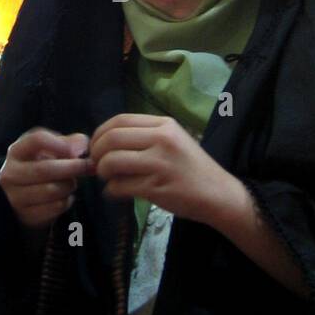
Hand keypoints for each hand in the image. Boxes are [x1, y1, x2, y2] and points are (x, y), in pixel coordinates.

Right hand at [0, 127, 92, 229]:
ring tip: (71, 182)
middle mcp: (10, 173)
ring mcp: (15, 196)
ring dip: (69, 185)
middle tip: (88, 166)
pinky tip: (65, 196)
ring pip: (52, 190)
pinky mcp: (26, 214)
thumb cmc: (43, 164)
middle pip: (45, 169)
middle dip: (72, 167)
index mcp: (16, 151)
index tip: (76, 150)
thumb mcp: (52, 149)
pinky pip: (56, 207)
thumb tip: (81, 147)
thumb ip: (70, 142)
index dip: (60, 144)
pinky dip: (67, 201)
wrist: (25, 195)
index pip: (37, 140)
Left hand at [88, 114, 230, 223]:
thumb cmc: (192, 168)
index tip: (96, 146)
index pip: (120, 120)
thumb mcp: (173, 141)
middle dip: (96, 152)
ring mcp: (160, 164)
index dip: (100, 133)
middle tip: (97, 164)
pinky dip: (111, 191)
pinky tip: (116, 192)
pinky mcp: (156, 188)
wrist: (218, 194)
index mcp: (164, 125)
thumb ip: (143, 137)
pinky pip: (120, 186)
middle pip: (112, 138)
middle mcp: (162, 140)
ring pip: (112, 161)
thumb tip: (103, 142)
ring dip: (102, 172)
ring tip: (107, 178)